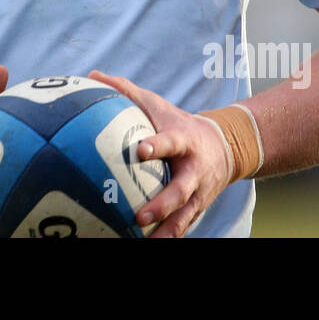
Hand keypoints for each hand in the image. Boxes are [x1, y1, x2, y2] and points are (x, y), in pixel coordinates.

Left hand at [89, 69, 230, 237]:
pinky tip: (147, 244)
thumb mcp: (158, 105)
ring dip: (165, 231)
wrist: (225, 147)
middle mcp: (194, 170)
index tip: (140, 150)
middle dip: (162, 204)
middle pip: (180, 189)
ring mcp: (198, 193)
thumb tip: (93, 75)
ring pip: (183, 216)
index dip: (157, 145)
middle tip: (139, 215)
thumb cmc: (178, 123)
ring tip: (143, 240)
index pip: (171, 142)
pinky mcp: (196, 209)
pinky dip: (167, 237)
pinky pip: (182, 227)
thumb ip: (126, 91)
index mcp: (184, 141)